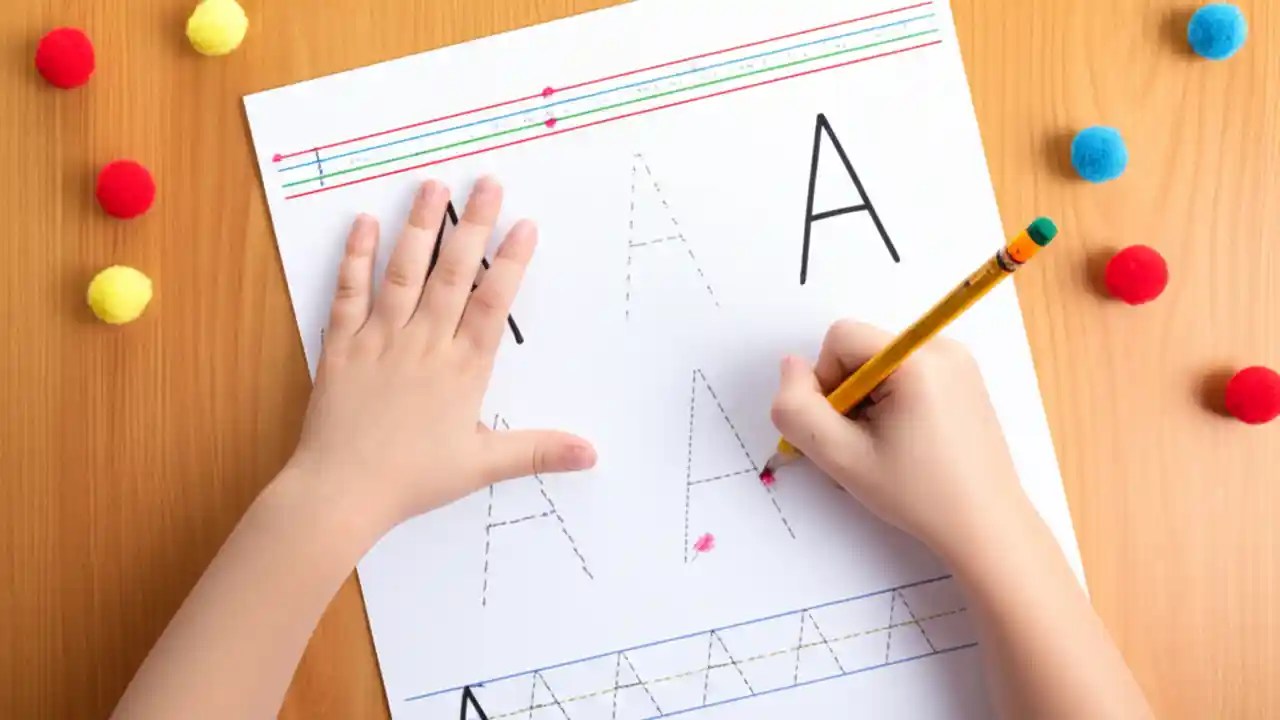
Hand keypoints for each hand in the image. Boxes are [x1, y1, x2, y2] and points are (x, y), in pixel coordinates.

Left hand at [286, 177, 596, 529]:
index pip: (491, 304)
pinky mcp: (342, 345)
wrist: (341, 492)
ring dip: (420, 226)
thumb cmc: (412, 479)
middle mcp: (424, 344)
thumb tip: (591, 454)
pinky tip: (363, 222)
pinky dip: (355, 256)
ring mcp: (380, 339)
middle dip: (473, 225)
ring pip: (404, 272)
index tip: (525, 224)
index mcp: (461, 369)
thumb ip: (538, 451)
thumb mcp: (482, 466)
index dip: (510, 262)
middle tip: (487, 182)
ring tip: (432, 185)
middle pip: (453, 274)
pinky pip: (349, 292)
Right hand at [770, 320, 1027, 556]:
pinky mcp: (965, 378)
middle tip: (864, 442)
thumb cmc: (918, 494)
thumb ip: (798, 409)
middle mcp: (942, 347)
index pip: (840, 338)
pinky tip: (906, 440)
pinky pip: (908, 372)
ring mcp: (959, 362)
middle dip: (849, 392)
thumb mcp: (841, 457)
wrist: (985, 525)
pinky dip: (893, 401)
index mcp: (916, 359)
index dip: (825, 381)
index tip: (844, 425)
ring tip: (886, 445)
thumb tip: (790, 366)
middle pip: (862, 348)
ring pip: (882, 363)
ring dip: (869, 400)